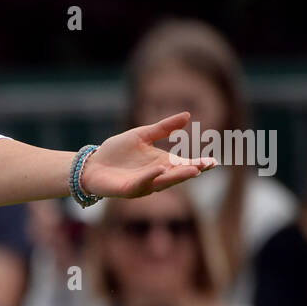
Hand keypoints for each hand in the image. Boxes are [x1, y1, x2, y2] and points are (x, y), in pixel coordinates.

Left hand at [79, 112, 216, 199]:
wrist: (92, 163)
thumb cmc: (117, 151)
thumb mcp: (143, 135)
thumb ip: (164, 127)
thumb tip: (188, 115)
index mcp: (162, 164)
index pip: (184, 164)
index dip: (198, 163)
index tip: (213, 161)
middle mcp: (156, 176)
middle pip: (178, 175)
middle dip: (192, 171)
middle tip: (206, 166)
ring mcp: (143, 184)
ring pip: (163, 182)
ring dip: (177, 176)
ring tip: (193, 170)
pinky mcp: (128, 189)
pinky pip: (141, 183)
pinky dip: (151, 176)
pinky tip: (160, 168)